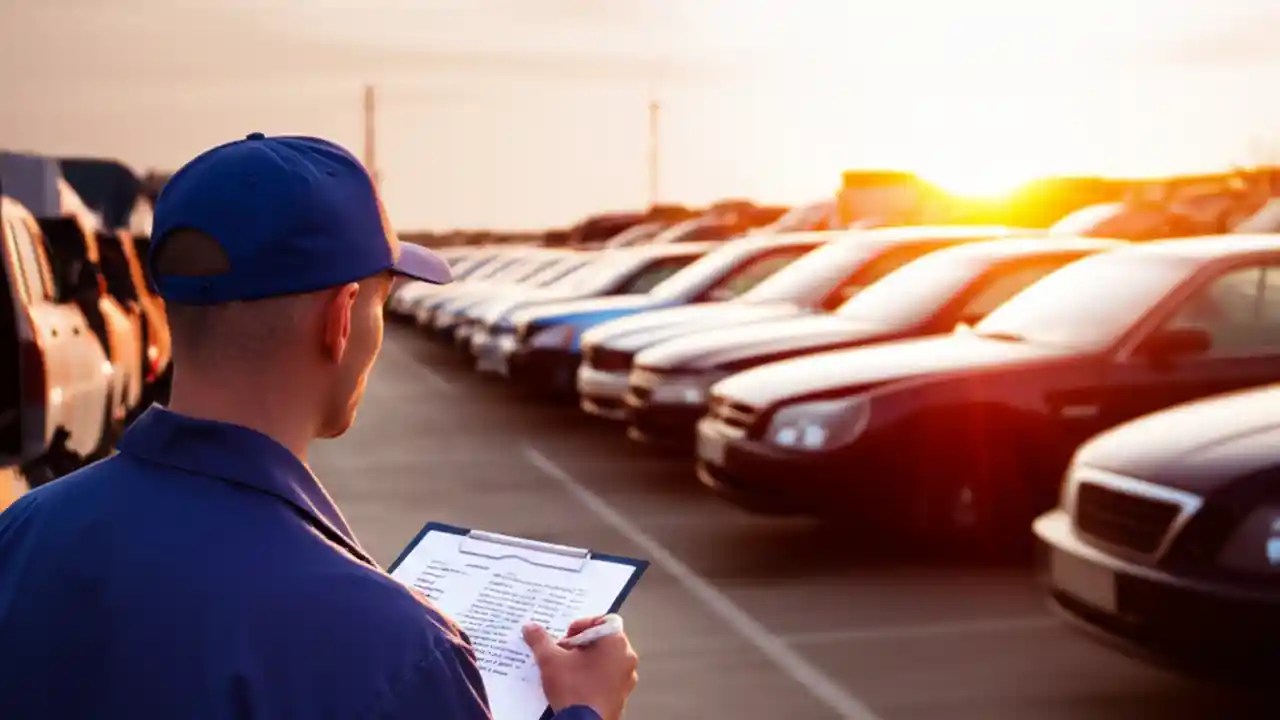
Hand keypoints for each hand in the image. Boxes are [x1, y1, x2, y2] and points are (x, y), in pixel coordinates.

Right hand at [523, 618, 637, 719]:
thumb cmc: (573, 689)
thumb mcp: (550, 660)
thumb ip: (540, 640)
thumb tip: (530, 627)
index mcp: (615, 642)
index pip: (602, 620)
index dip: (581, 625)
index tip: (566, 637)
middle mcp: (627, 657)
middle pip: (604, 640)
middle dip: (582, 644)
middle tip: (564, 652)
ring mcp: (627, 678)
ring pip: (607, 660)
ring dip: (588, 660)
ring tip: (567, 670)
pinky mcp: (622, 695)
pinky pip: (608, 678)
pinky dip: (594, 677)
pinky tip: (576, 686)